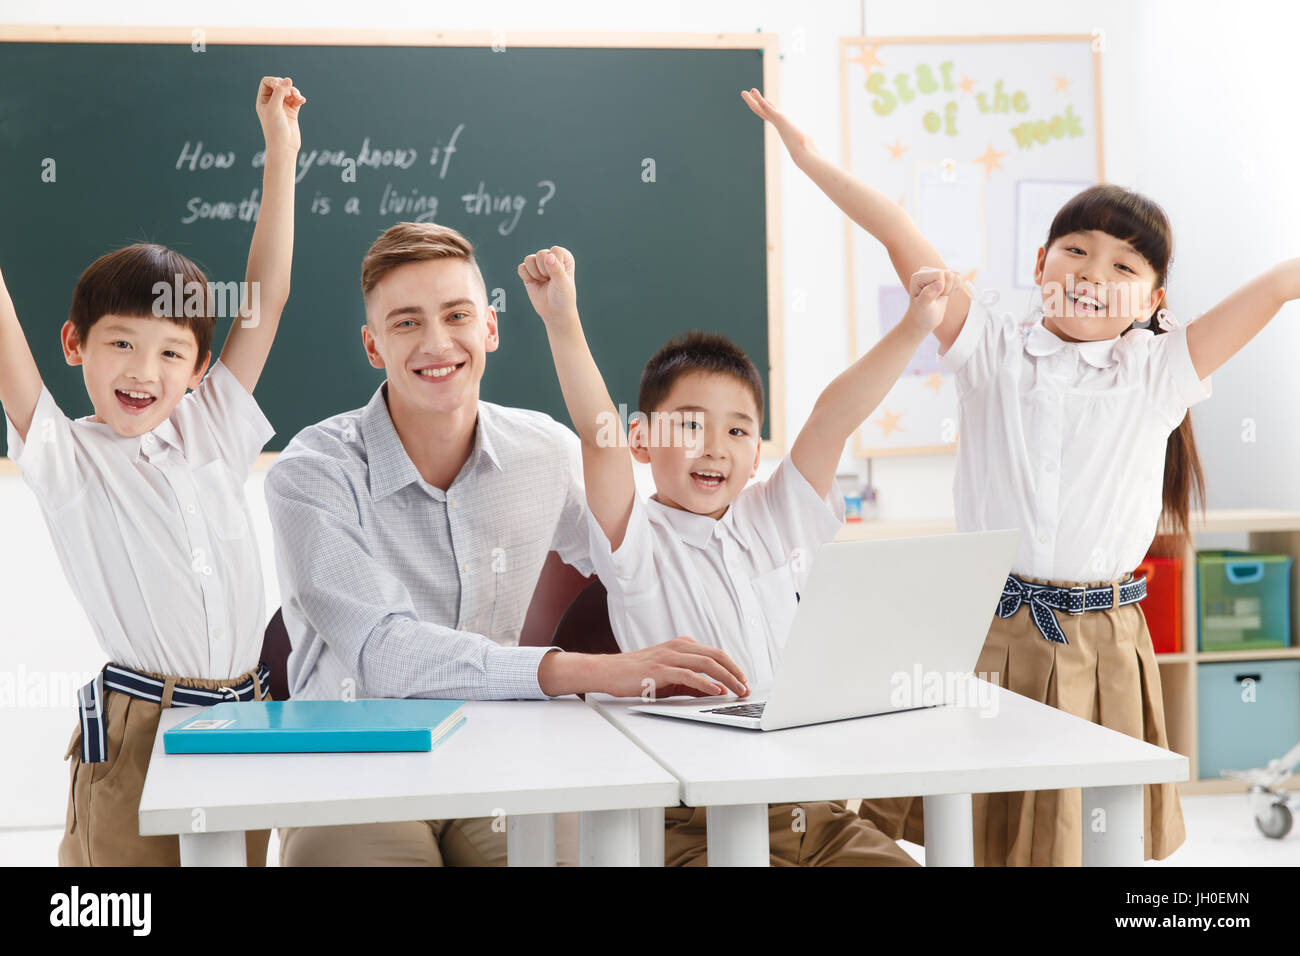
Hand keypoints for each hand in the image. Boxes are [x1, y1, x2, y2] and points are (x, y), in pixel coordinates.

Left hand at [256, 76, 304, 153]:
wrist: (284, 147)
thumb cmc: (275, 129)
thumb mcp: (274, 108)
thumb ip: (280, 92)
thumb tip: (288, 79)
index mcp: (263, 101)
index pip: (267, 82)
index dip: (274, 81)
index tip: (280, 88)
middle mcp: (272, 103)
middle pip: (279, 85)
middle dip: (286, 86)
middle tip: (290, 93)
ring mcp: (282, 107)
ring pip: (289, 92)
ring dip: (294, 91)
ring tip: (297, 97)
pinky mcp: (292, 112)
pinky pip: (296, 100)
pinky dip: (300, 98)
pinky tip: (302, 101)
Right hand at [518, 246, 577, 327]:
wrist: (554, 312)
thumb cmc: (563, 297)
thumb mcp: (562, 284)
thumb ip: (556, 269)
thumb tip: (548, 256)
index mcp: (563, 256)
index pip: (554, 251)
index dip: (554, 265)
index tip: (558, 277)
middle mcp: (551, 256)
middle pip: (540, 254)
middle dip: (543, 271)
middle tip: (550, 281)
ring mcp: (538, 263)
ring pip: (528, 259)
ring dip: (535, 274)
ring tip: (543, 282)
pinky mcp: (528, 271)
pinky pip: (521, 267)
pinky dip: (527, 277)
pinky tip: (534, 283)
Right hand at [594, 636, 749, 698]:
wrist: (609, 671)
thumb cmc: (637, 674)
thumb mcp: (669, 677)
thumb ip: (691, 682)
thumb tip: (715, 690)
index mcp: (682, 645)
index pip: (715, 654)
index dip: (733, 668)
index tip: (744, 682)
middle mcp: (678, 647)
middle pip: (716, 656)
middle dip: (735, 672)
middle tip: (746, 687)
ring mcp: (669, 656)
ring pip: (707, 664)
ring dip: (727, 678)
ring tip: (738, 690)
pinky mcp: (661, 669)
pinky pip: (689, 675)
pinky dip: (706, 683)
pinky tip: (716, 692)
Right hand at [741, 87, 817, 159]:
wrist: (803, 152)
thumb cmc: (806, 148)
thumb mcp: (805, 139)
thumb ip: (805, 137)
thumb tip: (812, 142)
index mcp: (782, 125)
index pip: (770, 113)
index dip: (765, 106)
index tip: (762, 99)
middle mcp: (777, 123)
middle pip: (761, 111)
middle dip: (752, 103)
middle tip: (744, 94)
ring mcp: (777, 120)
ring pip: (761, 108)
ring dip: (752, 100)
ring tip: (744, 92)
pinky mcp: (779, 118)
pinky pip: (767, 108)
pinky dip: (760, 100)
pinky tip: (754, 93)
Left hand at [904, 267, 958, 333]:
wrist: (924, 318)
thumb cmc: (921, 314)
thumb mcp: (922, 307)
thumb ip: (928, 295)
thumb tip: (939, 283)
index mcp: (918, 276)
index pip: (940, 274)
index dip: (941, 288)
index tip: (933, 298)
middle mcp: (925, 271)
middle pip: (948, 274)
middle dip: (946, 289)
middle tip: (936, 298)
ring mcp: (935, 273)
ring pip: (955, 275)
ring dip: (950, 289)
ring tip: (939, 296)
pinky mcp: (943, 276)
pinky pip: (958, 278)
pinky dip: (955, 288)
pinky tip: (945, 294)